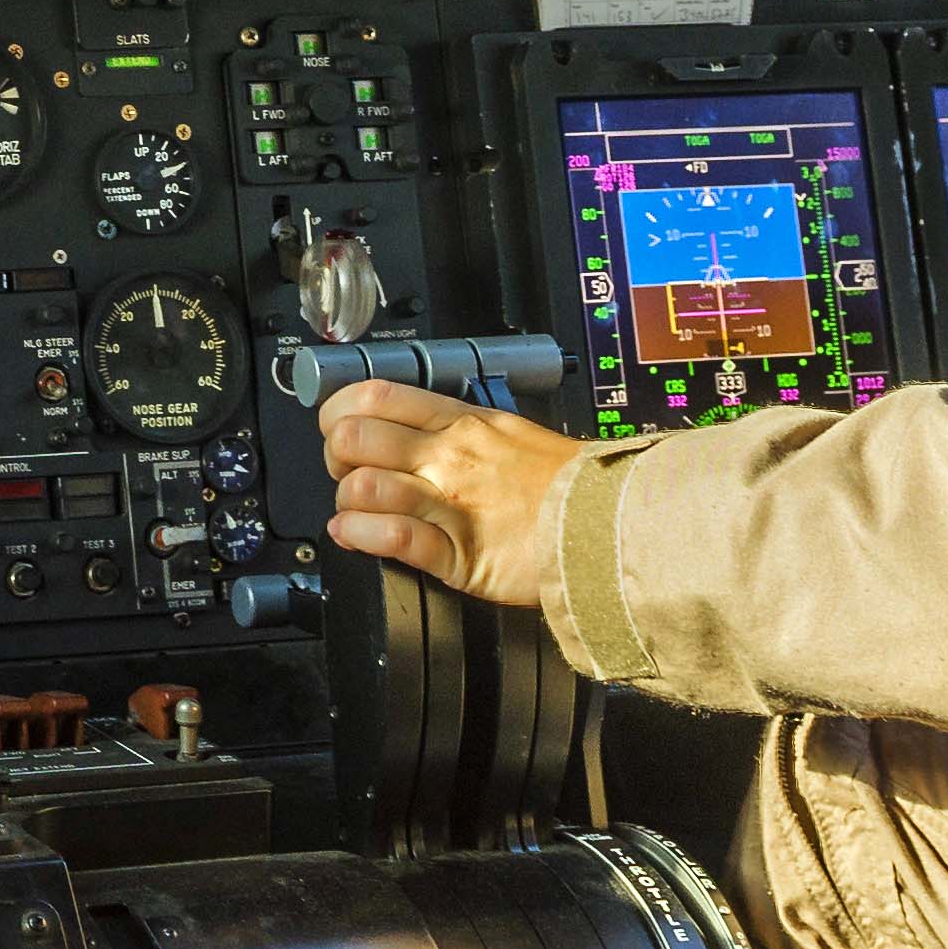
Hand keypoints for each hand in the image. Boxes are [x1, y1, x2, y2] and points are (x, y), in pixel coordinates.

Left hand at [315, 380, 576, 609]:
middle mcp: (450, 457)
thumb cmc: (568, 486)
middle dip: (335, 459)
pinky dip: (361, 536)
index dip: (339, 411)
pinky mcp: (460, 554)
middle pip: (354, 437)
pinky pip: (392, 537)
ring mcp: (453, 504)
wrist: (611, 527)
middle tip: (348, 475)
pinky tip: (355, 536)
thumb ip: (460, 432)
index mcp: (462, 422)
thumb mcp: (510, 434)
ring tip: (356, 513)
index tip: (340, 431)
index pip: (374, 394)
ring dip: (347, 503)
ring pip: (363, 486)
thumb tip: (414, 433)